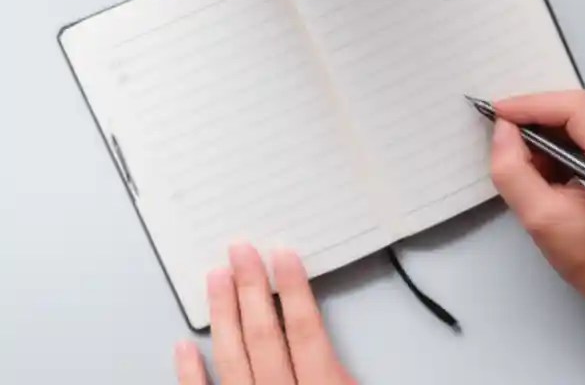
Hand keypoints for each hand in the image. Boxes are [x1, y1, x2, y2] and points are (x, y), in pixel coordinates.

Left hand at [175, 244, 354, 384]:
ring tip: (216, 277)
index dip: (294, 290)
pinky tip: (185, 346)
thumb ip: (346, 370)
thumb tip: (359, 344)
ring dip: (223, 314)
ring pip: (231, 358)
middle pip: (264, 336)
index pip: (305, 331)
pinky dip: (190, 372)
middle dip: (251, 288)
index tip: (284, 256)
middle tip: (241, 252)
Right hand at [488, 91, 584, 305]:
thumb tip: (502, 129)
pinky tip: (551, 174)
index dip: (532, 105)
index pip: (575, 108)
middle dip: (538, 122)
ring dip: (550, 138)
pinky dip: (565, 148)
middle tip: (506, 144)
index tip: (496, 114)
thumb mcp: (541, 218)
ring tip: (529, 169)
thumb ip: (514, 170)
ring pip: (583, 122)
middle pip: (579, 111)